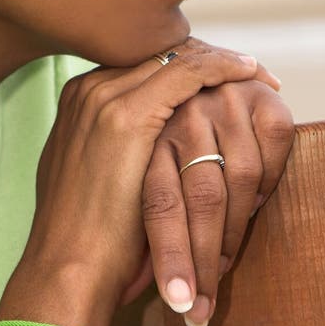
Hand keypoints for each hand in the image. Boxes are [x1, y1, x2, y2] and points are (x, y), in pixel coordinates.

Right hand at [0, 37, 284, 325]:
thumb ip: (116, 151)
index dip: (186, 64)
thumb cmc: (90, 238)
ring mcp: (104, 99)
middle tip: (249, 67)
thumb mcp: (97, 176)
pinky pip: (187, 74)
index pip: (144, 65)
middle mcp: (89, 89)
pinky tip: (251, 73)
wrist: (66, 271)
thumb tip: (153, 155)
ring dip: (221, 62)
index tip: (221, 75)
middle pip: (161, 54)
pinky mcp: (126, 117)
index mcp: (79, 100)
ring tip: (258, 72)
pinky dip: (222, 69)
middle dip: (208, 58)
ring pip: (176, 57)